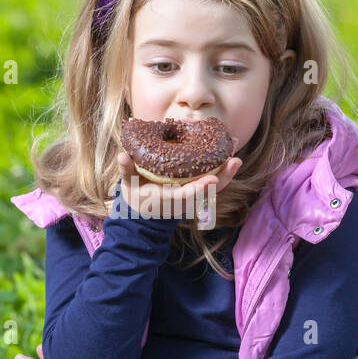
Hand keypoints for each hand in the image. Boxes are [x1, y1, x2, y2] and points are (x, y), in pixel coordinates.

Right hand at [115, 146, 241, 219]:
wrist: (145, 214)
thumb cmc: (138, 198)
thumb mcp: (128, 187)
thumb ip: (126, 171)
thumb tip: (122, 155)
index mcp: (169, 199)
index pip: (186, 195)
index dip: (199, 189)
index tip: (212, 181)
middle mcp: (185, 197)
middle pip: (209, 189)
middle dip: (224, 174)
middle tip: (235, 158)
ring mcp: (192, 192)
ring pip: (215, 182)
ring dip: (226, 165)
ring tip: (235, 144)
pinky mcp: (195, 186)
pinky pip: (212, 175)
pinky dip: (221, 164)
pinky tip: (227, 147)